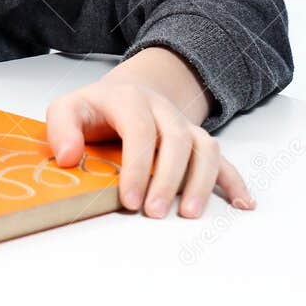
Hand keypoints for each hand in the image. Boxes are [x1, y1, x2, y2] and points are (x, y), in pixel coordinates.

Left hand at [45, 76, 255, 217]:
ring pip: (205, 147)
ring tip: (190, 214)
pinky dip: (235, 181)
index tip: (128, 200)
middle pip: (177, 140)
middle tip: (155, 213)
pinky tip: (244, 204)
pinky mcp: (197, 141)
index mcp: (129, 99)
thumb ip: (61, 128)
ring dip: (202, 181)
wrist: (129, 91)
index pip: (140, 131)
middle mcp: (162, 109)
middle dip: (168, 179)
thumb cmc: (96, 109)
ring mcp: (184, 124)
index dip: (137, 167)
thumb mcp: (67, 108)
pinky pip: (222, 159)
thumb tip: (68, 157)